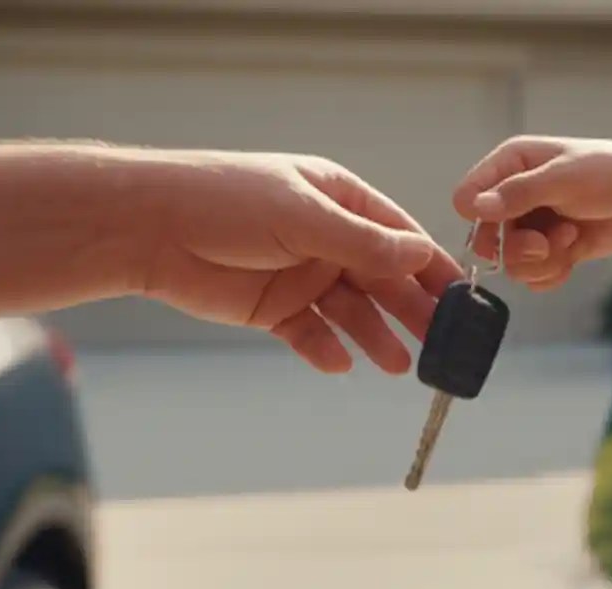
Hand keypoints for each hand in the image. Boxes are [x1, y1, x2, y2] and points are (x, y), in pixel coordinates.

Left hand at [141, 152, 461, 372]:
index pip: (399, 236)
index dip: (430, 268)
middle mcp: (326, 238)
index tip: (462, 299)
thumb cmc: (227, 202)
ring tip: (398, 365)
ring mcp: (300, 275)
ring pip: (351, 312)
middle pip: (381, 280)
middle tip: (440, 344)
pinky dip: (326, 350)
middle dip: (411, 310)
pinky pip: (310, 334)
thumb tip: (421, 255)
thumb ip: (365, 244)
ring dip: (375, 337)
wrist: (149, 228)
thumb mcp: (306, 217)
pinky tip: (340, 365)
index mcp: (339, 201)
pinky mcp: (273, 309)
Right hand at [452, 136, 611, 291]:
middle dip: (516, 249)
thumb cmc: (610, 174)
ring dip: (542, 260)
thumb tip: (475, 208)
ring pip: (509, 264)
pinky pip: (532, 277)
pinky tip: (574, 254)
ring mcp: (530, 226)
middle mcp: (513, 197)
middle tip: (544, 244)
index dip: (480, 217)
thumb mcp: (564, 178)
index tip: (505, 223)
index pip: (468, 196)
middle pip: (485, 239)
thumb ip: (519, 193)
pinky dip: (552, 273)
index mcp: (509, 165)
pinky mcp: (547, 252)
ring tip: (570, 240)